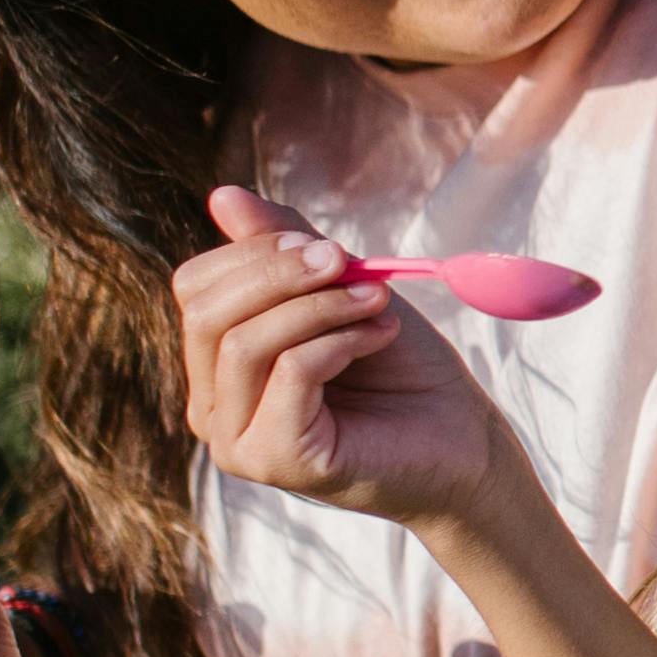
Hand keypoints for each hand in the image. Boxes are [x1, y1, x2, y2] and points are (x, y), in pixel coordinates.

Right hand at [177, 184, 520, 544]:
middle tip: (347, 263)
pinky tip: (379, 336)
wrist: (461, 440)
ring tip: (377, 300)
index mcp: (217, 365)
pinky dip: (340, 340)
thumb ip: (284, 246)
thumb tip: (222, 196)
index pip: (195, 288)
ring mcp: (238, 442)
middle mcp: (213, 408)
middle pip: (206, 313)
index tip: (325, 246)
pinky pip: (289, 372)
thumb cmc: (400, 368)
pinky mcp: (276, 460)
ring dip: (320, 305)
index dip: (255, 253)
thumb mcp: (340, 289)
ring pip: (244, 343)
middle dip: (280, 272)